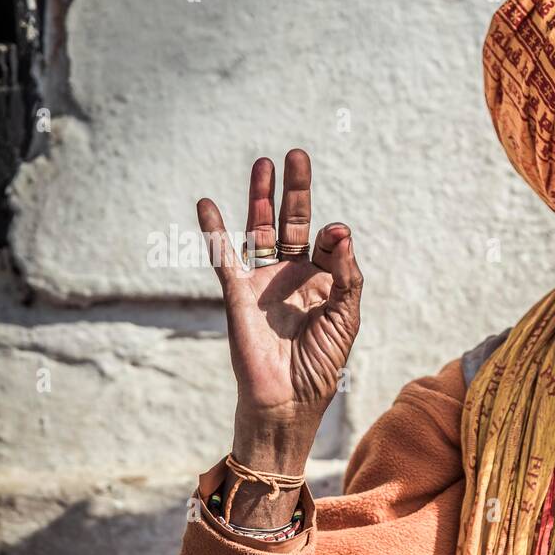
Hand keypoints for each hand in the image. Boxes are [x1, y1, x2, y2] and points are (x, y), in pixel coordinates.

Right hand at [197, 148, 363, 475]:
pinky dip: (215, 231)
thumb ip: (346, 274)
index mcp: (322, 281)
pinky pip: (224, 257)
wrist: (289, 400)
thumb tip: (339, 228)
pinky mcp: (237, 294)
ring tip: (264, 163)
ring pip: (260, 230)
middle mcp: (291, 276)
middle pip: (292, 223)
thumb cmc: (322, 364)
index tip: (333, 234)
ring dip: (261, 198)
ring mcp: (263, 282)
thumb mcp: (346, 316)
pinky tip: (209, 204)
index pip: (326, 243)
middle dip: (294, 190)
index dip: (331, 236)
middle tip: (297, 154)